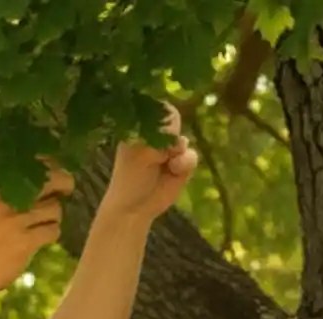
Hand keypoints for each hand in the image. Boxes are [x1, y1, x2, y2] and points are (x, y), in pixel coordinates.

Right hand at [0, 166, 75, 298]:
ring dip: (54, 218)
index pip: (31, 163)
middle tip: (66, 191)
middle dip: (65, 183)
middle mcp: (5, 201)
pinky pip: (53, 231)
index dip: (51, 166)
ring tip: (42, 226)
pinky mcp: (24, 242)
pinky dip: (51, 235)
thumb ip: (4, 195)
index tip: (57, 173)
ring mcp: (15, 221)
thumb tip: (42, 181)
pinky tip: (40, 241)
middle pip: (51, 179)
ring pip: (55, 209)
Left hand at [101, 103, 198, 221]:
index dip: (158, 119)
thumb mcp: (142, 150)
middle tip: (156, 153)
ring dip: (177, 152)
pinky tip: (174, 172)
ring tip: (165, 164)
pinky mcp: (182, 163)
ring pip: (183, 139)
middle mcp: (155, 134)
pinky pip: (192, 154)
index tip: (150, 136)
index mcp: (138, 127)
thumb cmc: (131, 177)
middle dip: (169, 136)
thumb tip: (182, 128)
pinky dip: (185, 163)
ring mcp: (169, 148)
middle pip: (174, 119)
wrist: (136, 207)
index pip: (156, 107)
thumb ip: (162, 133)